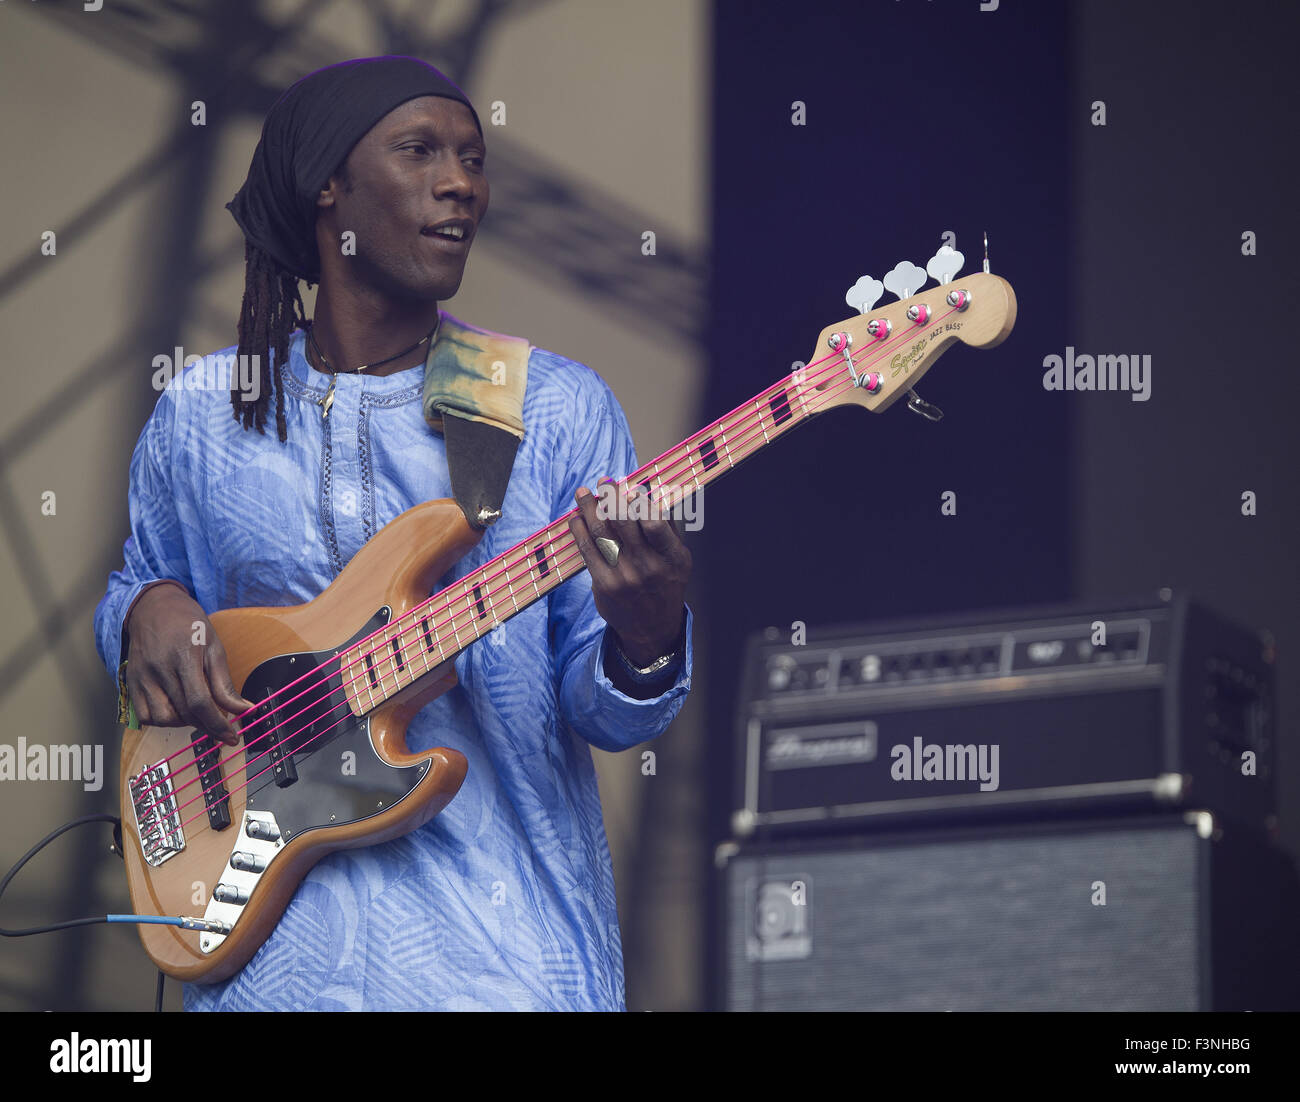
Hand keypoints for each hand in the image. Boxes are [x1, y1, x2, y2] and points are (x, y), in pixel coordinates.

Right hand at [123, 582, 253, 744]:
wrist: (152, 608)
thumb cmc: (187, 624)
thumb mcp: (214, 646)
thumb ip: (225, 682)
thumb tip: (244, 709)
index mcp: (183, 656)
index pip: (200, 702)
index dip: (217, 724)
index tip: (232, 737)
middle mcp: (159, 669)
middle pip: (183, 713)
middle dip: (207, 727)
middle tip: (222, 729)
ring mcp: (141, 677)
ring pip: (162, 719)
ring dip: (184, 724)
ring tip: (198, 713)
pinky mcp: (131, 683)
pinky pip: (144, 716)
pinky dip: (163, 720)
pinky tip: (177, 710)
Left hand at [568, 482, 690, 665]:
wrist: (652, 628)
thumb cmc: (665, 583)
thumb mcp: (678, 557)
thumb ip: (667, 526)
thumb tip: (649, 492)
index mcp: (672, 557)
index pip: (655, 524)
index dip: (641, 503)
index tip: (630, 488)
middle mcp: (649, 567)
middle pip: (624, 523)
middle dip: (610, 497)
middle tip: (603, 482)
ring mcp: (625, 576)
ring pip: (601, 533)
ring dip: (589, 508)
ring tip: (582, 493)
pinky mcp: (604, 584)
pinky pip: (587, 550)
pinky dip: (579, 530)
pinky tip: (576, 518)